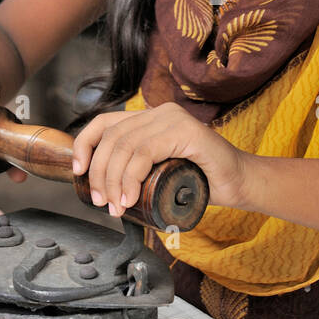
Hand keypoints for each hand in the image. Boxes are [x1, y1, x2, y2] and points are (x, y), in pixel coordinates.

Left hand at [71, 101, 250, 217]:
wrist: (241, 184)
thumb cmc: (202, 182)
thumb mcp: (159, 172)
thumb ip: (138, 169)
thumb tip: (102, 189)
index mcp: (150, 117)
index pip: (105, 123)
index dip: (85, 144)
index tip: (78, 171)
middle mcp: (160, 111)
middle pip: (112, 138)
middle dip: (99, 173)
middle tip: (101, 202)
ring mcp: (173, 118)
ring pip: (125, 146)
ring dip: (113, 180)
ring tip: (116, 206)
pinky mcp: (185, 131)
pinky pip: (145, 152)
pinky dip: (131, 177)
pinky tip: (130, 197)